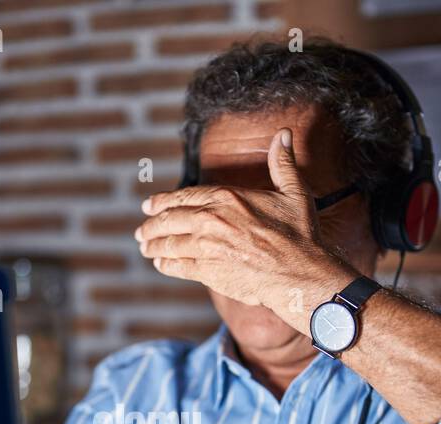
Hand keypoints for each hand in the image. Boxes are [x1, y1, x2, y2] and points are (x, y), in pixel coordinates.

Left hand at [135, 128, 357, 333]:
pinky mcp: (208, 271)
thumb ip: (282, 163)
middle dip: (151, 225)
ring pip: (169, 244)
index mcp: (227, 197)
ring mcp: (207, 247)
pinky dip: (166, 264)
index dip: (162, 201)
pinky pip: (178, 266)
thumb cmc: (300, 234)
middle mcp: (211, 220)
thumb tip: (284, 133)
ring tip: (145, 247)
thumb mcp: (294, 192)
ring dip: (153, 246)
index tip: (148, 205)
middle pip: (170, 220)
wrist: (299, 273)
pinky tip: (160, 264)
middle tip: (141, 230)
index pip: (184, 196)